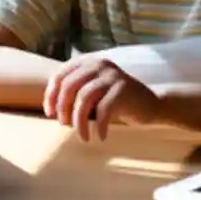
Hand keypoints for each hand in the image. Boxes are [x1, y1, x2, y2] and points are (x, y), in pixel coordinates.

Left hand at [43, 57, 160, 141]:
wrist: (150, 105)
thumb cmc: (116, 102)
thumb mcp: (93, 92)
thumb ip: (75, 93)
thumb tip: (52, 109)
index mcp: (88, 62)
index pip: (60, 75)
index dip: (51, 96)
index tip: (50, 114)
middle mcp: (99, 64)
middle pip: (70, 86)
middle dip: (63, 109)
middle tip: (65, 126)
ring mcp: (112, 76)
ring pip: (84, 98)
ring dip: (79, 122)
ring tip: (83, 137)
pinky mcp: (123, 89)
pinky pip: (103, 110)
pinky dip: (100, 126)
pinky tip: (101, 137)